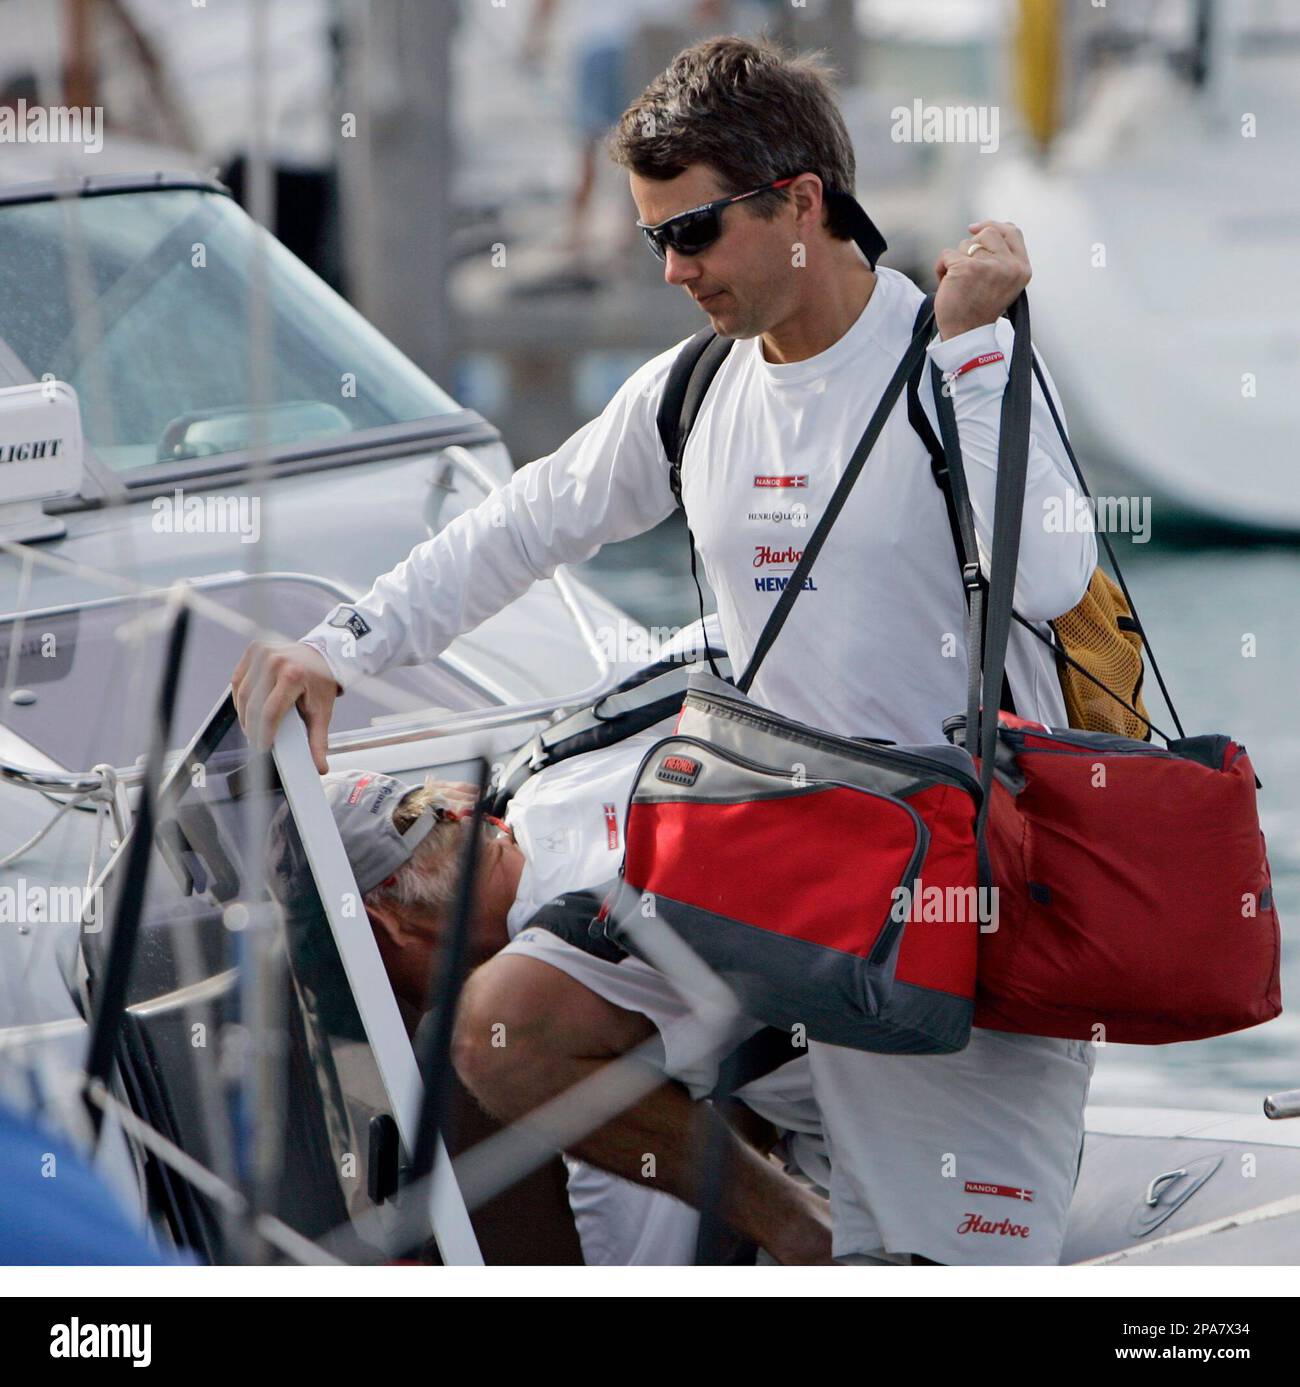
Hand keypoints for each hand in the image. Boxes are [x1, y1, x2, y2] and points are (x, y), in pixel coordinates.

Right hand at [232, 641, 338, 773]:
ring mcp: (262, 653)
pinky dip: (240, 697)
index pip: (270, 712)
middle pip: (253, 704)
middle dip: (251, 727)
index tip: (262, 747)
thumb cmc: (320, 683)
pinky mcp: (254, 650)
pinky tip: (247, 709)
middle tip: (256, 740)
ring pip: (242, 692)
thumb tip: (320, 767)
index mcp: (293, 675)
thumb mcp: (322, 711)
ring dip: (243, 714)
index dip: (264, 733)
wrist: (321, 654)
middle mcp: (275, 661)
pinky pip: (238, 679)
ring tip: (251, 727)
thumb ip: (318, 740)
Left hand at [933, 220, 1030, 339]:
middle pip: (987, 234)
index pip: (1012, 232)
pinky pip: (947, 254)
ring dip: (956, 260)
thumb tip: (986, 229)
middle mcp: (1009, 266)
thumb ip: (1002, 259)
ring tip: (958, 283)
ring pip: (965, 244)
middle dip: (971, 247)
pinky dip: (941, 268)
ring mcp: (988, 266)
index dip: (993, 225)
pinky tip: (945, 284)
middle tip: (965, 269)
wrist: (966, 336)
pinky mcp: (965, 268)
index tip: (974, 229)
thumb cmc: (979, 310)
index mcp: (1022, 269)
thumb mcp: (1002, 283)